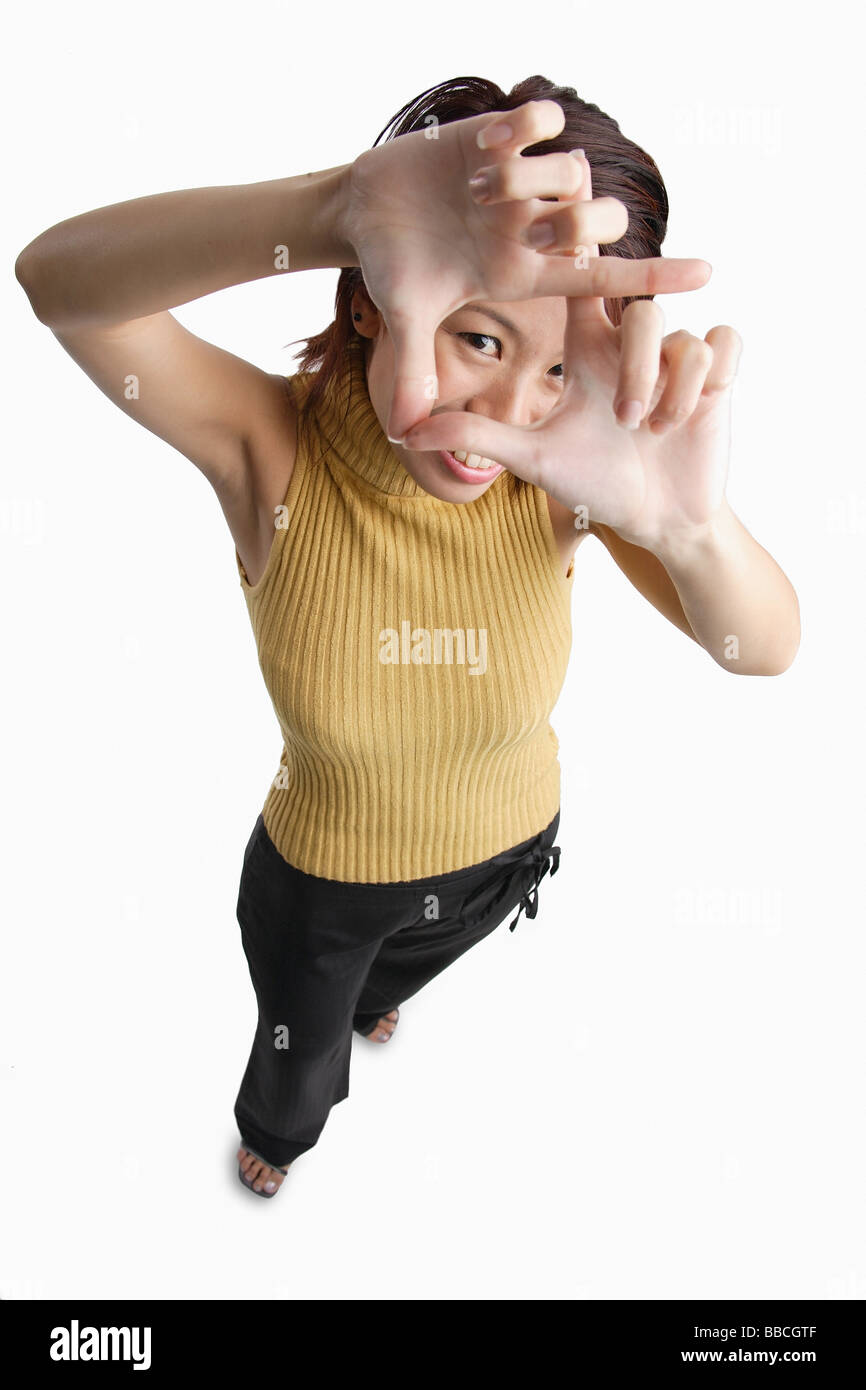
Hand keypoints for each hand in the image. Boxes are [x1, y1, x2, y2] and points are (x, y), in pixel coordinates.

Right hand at [341, 101, 711, 439]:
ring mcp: (526, 181)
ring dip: (528, 179)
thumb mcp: (406, 317)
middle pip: (601, 222)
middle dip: (574, 224)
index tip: (707, 274)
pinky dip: (523, 129)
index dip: (656, 276)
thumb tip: (403, 433)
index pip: (604, 279)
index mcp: (526, 272)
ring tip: (477, 189)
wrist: (363, 206)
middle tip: (522, 228)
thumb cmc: (392, 264)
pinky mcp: (507, 133)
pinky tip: (485, 146)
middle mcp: (535, 227)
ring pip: (574, 172)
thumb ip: (414, 372)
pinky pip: (545, 121)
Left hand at [400, 151, 740, 552]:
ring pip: (671, 327)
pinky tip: (685, 417)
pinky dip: (703, 381)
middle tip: (620, 406)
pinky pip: (720, 343)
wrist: (655, 520)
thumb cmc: (594, 485)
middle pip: (632, 293)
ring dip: (656, 381)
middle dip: (630, 339)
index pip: (581, 276)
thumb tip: (403, 428)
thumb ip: (473, 434)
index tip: (565, 231)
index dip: (576, 247)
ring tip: (642, 429)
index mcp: (588, 346)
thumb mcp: (531, 457)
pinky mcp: (720, 373)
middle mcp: (631, 340)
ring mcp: (678, 354)